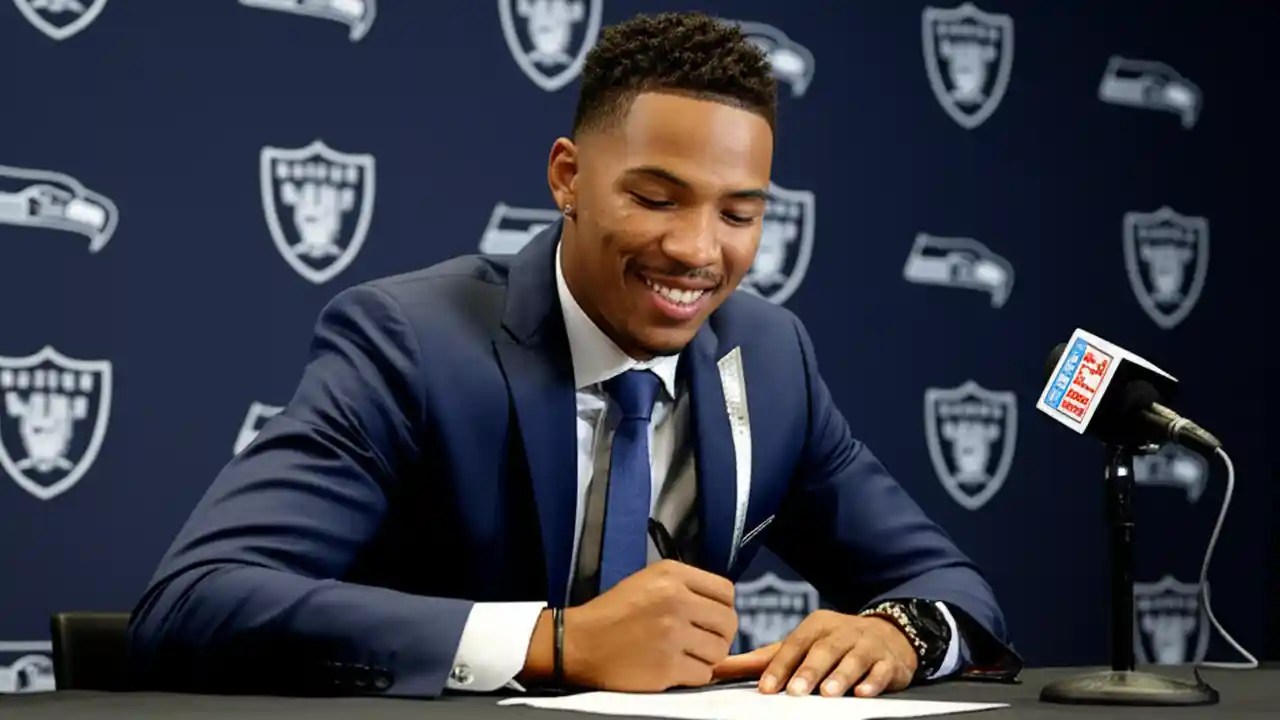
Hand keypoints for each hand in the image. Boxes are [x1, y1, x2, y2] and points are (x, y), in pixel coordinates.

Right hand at [561, 560, 738, 691]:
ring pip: (719, 651)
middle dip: (719, 635)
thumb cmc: (613, 613)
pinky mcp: (667, 666)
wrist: (579, 643)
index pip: (726, 591)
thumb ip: (686, 587)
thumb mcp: (648, 581)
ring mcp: (672, 635)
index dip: (723, 607)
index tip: (712, 617)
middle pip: (728, 622)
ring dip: (707, 657)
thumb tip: (721, 606)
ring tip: (685, 653)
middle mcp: (675, 601)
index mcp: (672, 575)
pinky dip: (693, 675)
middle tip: (702, 640)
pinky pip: (703, 674)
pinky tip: (674, 667)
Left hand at [713, 609, 917, 697]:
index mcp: (815, 627)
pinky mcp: (888, 661)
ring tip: (828, 693)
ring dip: (840, 675)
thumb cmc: (831, 644)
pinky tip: (864, 693)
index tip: (766, 689)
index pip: (793, 646)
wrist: (887, 635)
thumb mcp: (799, 647)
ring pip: (852, 659)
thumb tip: (716, 669)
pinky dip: (873, 681)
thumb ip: (761, 661)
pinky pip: (882, 670)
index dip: (779, 667)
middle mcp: (840, 632)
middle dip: (809, 670)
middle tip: (795, 692)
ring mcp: (866, 645)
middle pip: (823, 650)